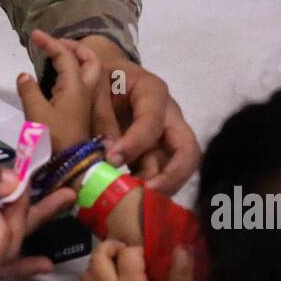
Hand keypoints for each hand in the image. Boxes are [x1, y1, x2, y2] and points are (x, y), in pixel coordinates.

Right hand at [15, 29, 102, 149]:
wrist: (72, 169)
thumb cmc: (54, 140)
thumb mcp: (36, 114)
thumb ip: (29, 91)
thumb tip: (24, 75)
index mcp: (76, 86)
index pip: (65, 56)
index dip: (50, 43)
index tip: (34, 36)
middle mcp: (87, 90)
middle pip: (90, 59)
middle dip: (75, 46)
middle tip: (56, 43)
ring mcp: (87, 102)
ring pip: (90, 71)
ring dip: (77, 59)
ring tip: (57, 55)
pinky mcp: (83, 113)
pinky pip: (84, 83)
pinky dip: (74, 73)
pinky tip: (59, 79)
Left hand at [62, 35, 199, 194]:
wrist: (102, 76)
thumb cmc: (99, 78)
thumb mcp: (93, 89)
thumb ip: (101, 118)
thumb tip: (109, 157)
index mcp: (152, 91)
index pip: (152, 121)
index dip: (135, 143)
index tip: (112, 160)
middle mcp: (169, 116)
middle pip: (187, 150)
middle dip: (171, 176)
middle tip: (144, 195)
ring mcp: (166, 138)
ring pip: (176, 169)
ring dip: (159, 188)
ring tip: (133, 204)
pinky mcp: (156, 154)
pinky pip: (160, 175)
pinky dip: (148, 189)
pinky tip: (130, 202)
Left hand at [82, 240, 193, 280]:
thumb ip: (181, 277)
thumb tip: (182, 247)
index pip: (128, 253)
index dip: (138, 250)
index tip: (146, 258)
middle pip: (97, 258)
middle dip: (109, 248)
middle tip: (123, 252)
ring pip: (86, 275)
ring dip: (97, 267)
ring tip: (114, 271)